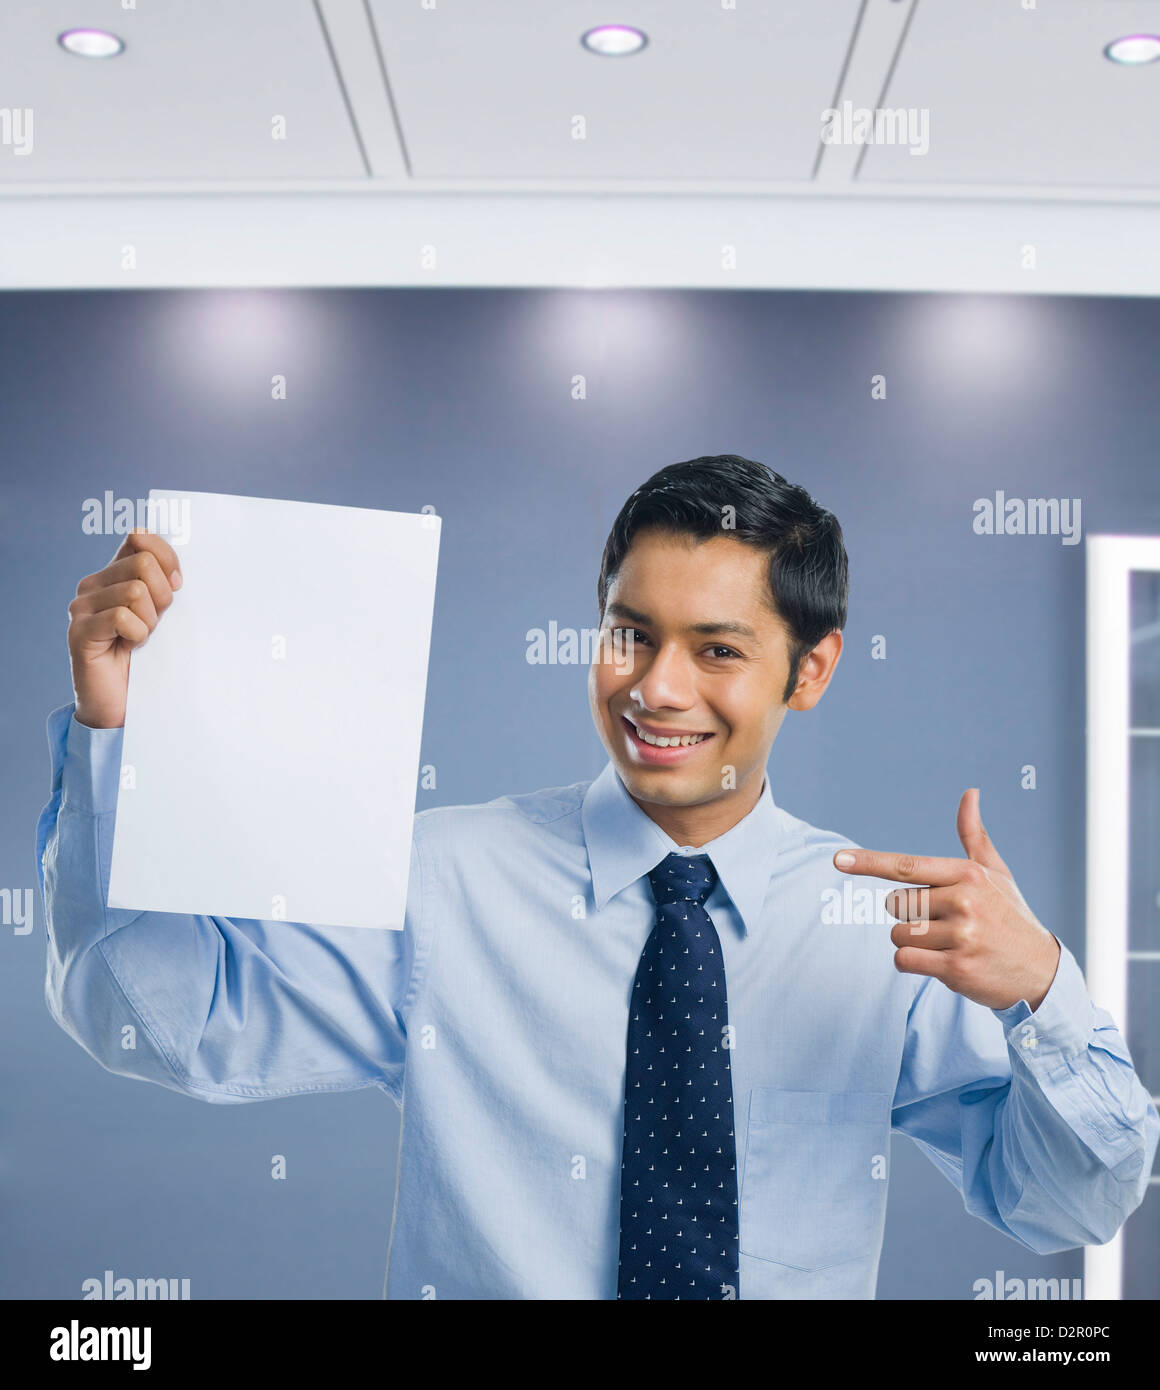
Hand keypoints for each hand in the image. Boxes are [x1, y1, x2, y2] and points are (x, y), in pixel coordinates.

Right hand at [68, 528, 182, 728]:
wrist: (122, 703)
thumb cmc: (146, 657)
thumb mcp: (161, 613)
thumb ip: (164, 585)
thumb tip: (176, 571)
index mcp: (112, 574)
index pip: (140, 538)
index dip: (167, 559)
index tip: (177, 585)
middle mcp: (92, 585)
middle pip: (143, 564)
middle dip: (163, 597)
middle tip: (154, 624)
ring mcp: (82, 607)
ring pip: (136, 592)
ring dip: (150, 621)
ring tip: (139, 639)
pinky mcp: (80, 631)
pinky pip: (122, 617)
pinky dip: (137, 635)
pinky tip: (129, 648)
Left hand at [832, 789, 1061, 1011]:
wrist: (1042, 971)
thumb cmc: (1010, 917)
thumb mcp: (996, 874)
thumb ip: (974, 836)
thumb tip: (969, 793)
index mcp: (967, 874)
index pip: (906, 865)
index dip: (868, 862)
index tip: (838, 860)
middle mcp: (964, 901)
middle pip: (895, 904)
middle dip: (910, 916)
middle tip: (946, 925)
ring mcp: (961, 936)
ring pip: (897, 935)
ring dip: (914, 944)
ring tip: (950, 945)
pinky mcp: (956, 968)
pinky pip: (904, 961)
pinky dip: (914, 965)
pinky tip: (943, 964)